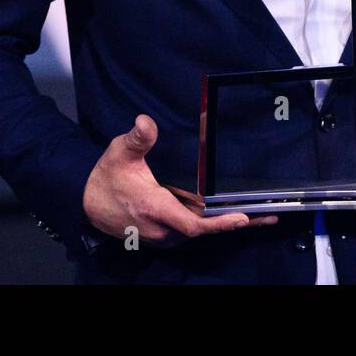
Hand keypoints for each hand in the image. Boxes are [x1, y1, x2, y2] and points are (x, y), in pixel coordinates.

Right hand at [82, 114, 277, 247]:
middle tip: (269, 213)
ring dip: (227, 222)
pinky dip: (212, 223)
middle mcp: (162, 228)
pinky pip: (191, 230)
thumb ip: (137, 139)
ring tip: (259, 213)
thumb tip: (144, 121)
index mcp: (154, 209)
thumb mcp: (120, 153)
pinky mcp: (163, 234)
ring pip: (200, 231)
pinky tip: (231, 213)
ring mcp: (163, 235)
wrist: (86, 203)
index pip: (193, 224)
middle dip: (237, 221)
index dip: (219, 223)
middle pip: (205, 230)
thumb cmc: (106, 177)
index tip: (243, 218)